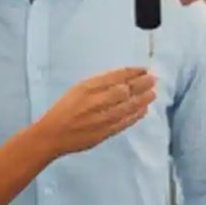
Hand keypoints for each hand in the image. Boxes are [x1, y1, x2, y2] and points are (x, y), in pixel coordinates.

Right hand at [34, 67, 156, 156]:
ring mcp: (99, 118)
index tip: (144, 69)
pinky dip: (136, 115)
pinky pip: (124, 122)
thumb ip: (99, 85)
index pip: (115, 76)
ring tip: (153, 93)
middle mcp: (94, 101)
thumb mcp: (78, 90)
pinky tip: (144, 109)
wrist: (52, 135)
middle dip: (142, 83)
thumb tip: (124, 79)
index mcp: (86, 87)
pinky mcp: (103, 133)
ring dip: (143, 99)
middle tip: (153, 79)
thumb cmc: (64, 110)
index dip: (132, 72)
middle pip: (124, 90)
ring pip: (127, 106)